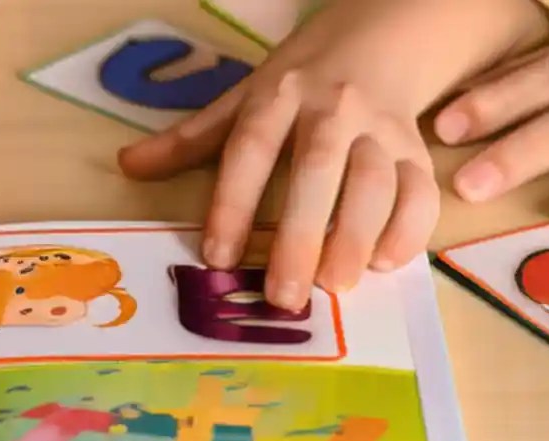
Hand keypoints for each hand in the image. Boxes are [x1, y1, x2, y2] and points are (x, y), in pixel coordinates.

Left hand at [118, 0, 548, 309]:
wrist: (384, 37)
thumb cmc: (303, 79)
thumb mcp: (245, 96)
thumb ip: (192, 138)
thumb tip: (129, 166)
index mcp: (280, 93)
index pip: (251, 147)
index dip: (233, 203)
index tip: (218, 257)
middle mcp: (333, 106)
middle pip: (317, 169)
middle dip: (301, 235)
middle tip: (284, 296)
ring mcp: (381, 126)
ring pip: (376, 181)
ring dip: (357, 237)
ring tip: (335, 286)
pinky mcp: (416, 148)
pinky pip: (420, 191)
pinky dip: (408, 229)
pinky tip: (384, 263)